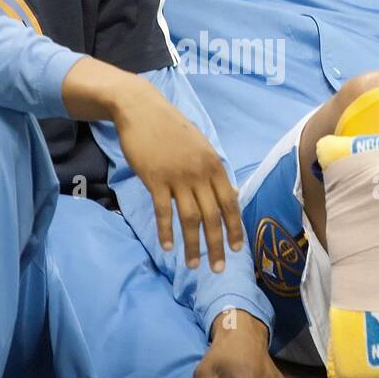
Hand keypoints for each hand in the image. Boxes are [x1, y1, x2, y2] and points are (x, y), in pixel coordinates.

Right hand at [61, 58, 244, 270]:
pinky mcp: (155, 178)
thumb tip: (225, 194)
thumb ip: (211, 170)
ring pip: (190, 218)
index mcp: (214, 164)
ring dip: (193, 245)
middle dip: (217, 245)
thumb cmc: (169, 128)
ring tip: (194, 265)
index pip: (230, 202)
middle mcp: (200, 172)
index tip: (237, 248)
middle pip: (213, 216)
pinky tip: (168, 247)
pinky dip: (167, 231)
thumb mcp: (199, 145)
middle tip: (218, 269)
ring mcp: (178, 176)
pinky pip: (164, 210)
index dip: (234, 227)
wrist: (141, 109)